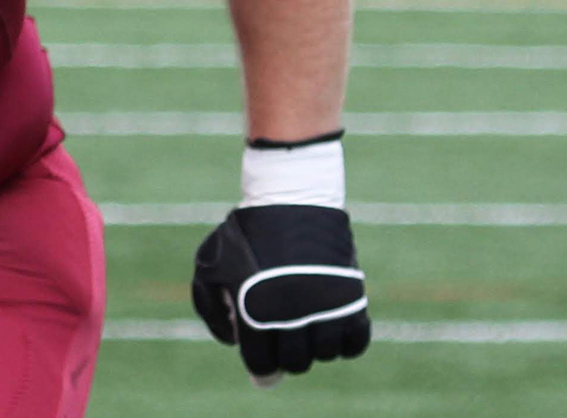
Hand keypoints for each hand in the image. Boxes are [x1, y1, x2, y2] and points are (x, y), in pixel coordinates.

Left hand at [191, 204, 369, 384]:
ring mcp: (325, 307)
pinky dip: (345, 342)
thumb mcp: (212, 264)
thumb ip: (210, 307)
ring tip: (305, 325)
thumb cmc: (247, 233)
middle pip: (295, 363)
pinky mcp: (352, 297)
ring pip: (325, 354)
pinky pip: (355, 342)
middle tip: (282, 339)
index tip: (263, 367)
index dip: (260, 368)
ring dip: (314, 347)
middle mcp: (291, 315)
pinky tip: (331, 326)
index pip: (261, 363)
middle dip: (286, 356)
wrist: (290, 197)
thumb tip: (233, 343)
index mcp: (254, 310)